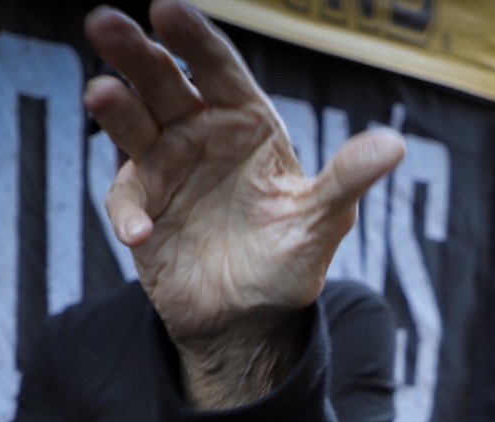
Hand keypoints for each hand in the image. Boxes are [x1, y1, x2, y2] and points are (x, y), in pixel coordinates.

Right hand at [83, 2, 400, 400]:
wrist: (249, 318)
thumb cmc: (289, 261)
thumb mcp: (322, 222)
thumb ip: (347, 180)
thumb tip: (393, 147)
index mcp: (246, 121)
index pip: (218, 67)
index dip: (193, 37)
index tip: (168, 9)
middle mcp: (200, 132)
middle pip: (162, 81)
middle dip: (133, 51)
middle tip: (105, 21)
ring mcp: (166, 166)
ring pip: (132, 123)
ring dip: (115, 108)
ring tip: (101, 94)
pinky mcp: (142, 207)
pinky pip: (127, 197)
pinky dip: (129, 210)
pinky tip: (140, 231)